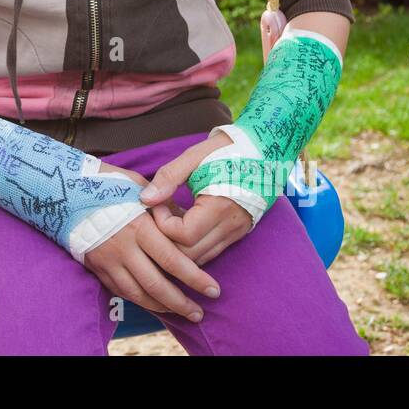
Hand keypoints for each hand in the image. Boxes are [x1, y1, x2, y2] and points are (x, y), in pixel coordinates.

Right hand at [83, 162, 221, 320]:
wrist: (64, 190)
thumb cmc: (107, 184)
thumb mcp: (139, 188)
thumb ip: (163, 206)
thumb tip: (185, 222)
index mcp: (139, 226)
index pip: (173, 259)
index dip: (195, 278)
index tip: (213, 289)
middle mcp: (124, 247)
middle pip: (156, 284)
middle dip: (181, 302)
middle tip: (199, 313)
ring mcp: (107, 260)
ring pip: (137, 294)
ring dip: (161, 307)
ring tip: (180, 312)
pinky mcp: (96, 266)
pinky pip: (120, 291)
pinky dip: (139, 301)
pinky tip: (153, 304)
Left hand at [138, 133, 254, 266]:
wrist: (263, 150)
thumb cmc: (226, 150)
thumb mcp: (194, 157)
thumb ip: (168, 178)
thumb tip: (145, 199)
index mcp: (220, 206)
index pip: (184, 235)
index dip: (163, 224)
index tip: (158, 204)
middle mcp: (231, 226)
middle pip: (190, 255)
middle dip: (167, 240)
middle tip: (158, 215)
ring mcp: (236, 232)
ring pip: (200, 258)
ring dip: (179, 246)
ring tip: (170, 219)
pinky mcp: (237, 233)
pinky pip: (209, 251)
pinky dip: (192, 245)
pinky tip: (183, 224)